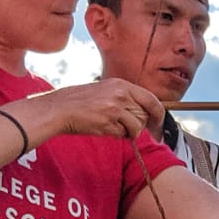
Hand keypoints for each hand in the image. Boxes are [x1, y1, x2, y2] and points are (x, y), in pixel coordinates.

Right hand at [30, 77, 163, 141]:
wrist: (59, 109)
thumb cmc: (80, 102)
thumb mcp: (104, 91)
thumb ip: (124, 99)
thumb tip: (143, 112)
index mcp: (121, 84)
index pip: (151, 99)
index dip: (158, 113)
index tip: (159, 122)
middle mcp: (121, 93)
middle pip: (145, 115)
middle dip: (140, 126)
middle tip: (128, 129)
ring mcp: (116, 107)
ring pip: (137, 126)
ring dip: (127, 132)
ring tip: (111, 127)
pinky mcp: (109, 120)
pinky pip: (123, 134)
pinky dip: (116, 135)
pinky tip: (102, 128)